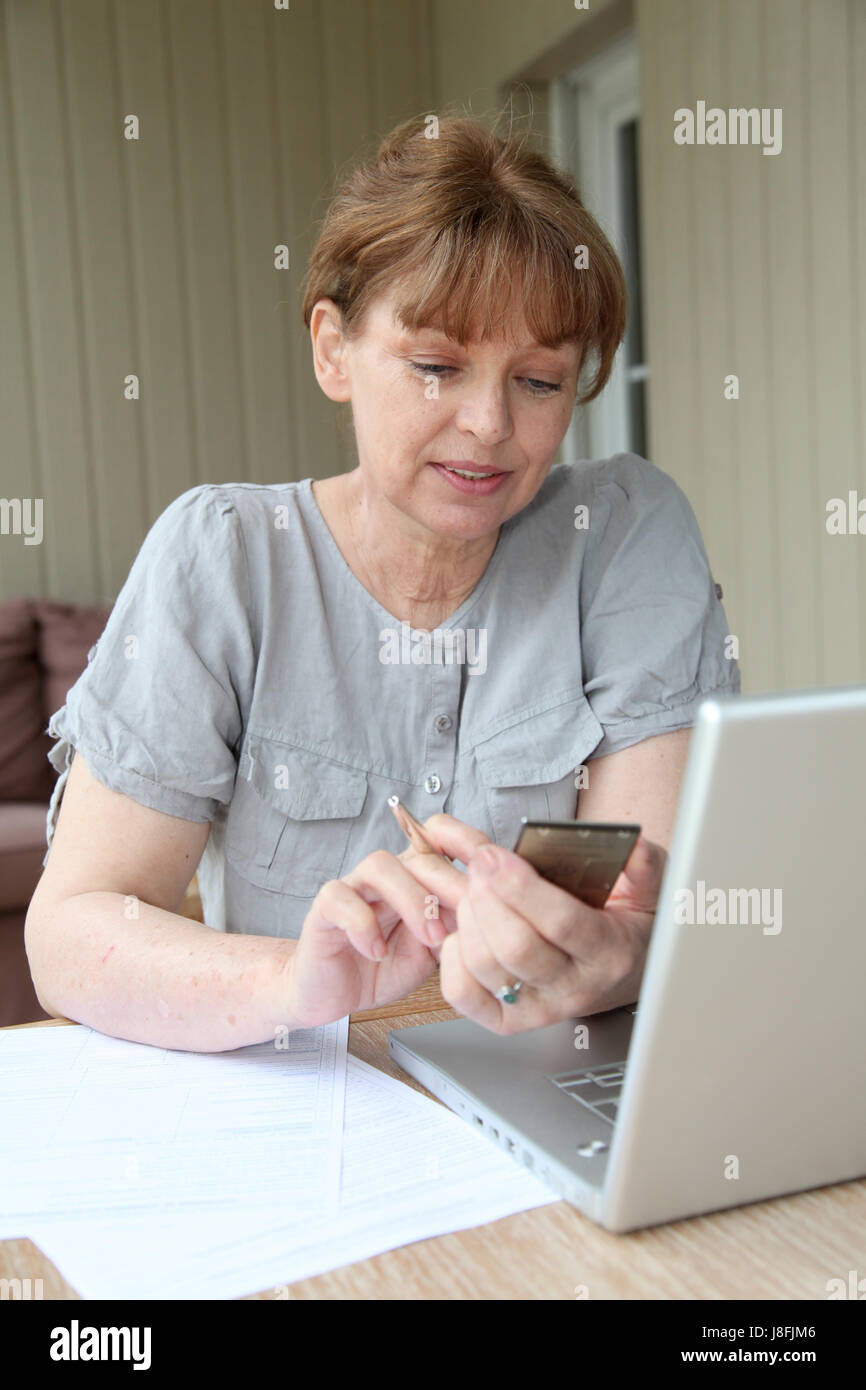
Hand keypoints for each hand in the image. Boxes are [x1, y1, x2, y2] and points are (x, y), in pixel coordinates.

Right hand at [284, 814, 491, 1025]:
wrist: (335, 994)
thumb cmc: (384, 967)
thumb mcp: (433, 951)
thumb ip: (455, 926)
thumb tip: (487, 910)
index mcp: (416, 876)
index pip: (440, 837)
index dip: (466, 842)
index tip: (492, 869)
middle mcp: (386, 875)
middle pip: (419, 854)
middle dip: (449, 884)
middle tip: (468, 919)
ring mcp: (353, 887)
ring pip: (380, 865)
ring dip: (412, 901)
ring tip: (429, 939)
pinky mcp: (324, 909)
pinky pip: (341, 899)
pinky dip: (363, 924)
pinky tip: (378, 951)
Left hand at [439, 833, 666, 1033]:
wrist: (628, 968)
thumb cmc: (630, 924)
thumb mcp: (651, 888)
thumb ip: (644, 867)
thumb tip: (632, 849)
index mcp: (610, 952)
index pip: (562, 924)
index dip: (521, 888)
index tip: (494, 855)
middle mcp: (574, 987)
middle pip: (516, 948)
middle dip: (487, 898)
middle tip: (481, 863)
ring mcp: (540, 1007)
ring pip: (486, 967)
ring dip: (469, 919)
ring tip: (475, 888)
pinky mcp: (510, 1019)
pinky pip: (465, 995)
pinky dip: (453, 959)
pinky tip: (466, 929)